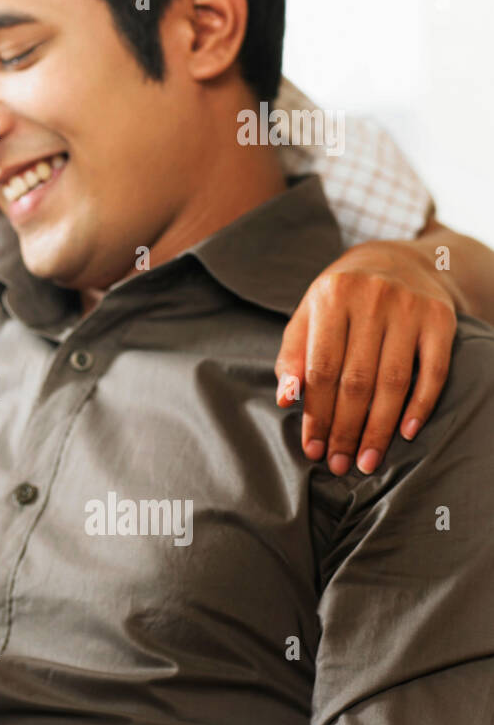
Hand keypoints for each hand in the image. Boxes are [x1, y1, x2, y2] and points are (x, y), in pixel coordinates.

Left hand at [275, 241, 455, 475]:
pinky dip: (421, 406)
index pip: (321, 368)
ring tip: (367, 461)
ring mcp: (410, 308)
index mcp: (332, 296)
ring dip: (379, 428)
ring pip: (393, 381)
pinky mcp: (440, 319)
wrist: (395, 261)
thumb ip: (292, 355)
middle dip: (345, 428)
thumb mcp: (308, 316)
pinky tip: (407, 434)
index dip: (316, 413)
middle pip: (356, 380)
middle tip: (339, 464)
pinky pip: (433, 371)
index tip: (312, 449)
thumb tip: (285, 398)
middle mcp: (372, 299)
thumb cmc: (341, 300)